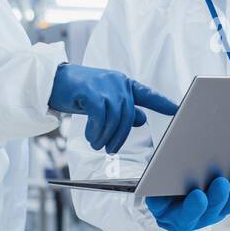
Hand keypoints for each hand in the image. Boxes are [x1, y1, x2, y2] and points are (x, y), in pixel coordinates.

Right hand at [49, 64, 178, 153]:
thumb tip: (142, 118)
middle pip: (129, 115)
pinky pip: (100, 117)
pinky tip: (90, 136)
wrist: (50, 81)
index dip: (164, 103)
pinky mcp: (91, 91)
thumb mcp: (103, 101)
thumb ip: (123, 108)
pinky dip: (96, 131)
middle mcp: (118, 82)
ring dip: (106, 136)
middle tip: (110, 149)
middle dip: (120, 136)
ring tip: (97, 144)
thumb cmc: (78, 92)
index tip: (179, 110)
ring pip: (115, 118)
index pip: (148, 95)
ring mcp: (105, 85)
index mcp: (124, 84)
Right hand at [145, 175, 229, 230]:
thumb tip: (169, 163)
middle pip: (210, 211)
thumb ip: (160, 180)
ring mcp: (213, 212)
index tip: (198, 196)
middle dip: (218, 197)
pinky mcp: (227, 205)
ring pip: (228, 207)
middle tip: (222, 183)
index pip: (184, 214)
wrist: (163, 186)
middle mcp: (195, 218)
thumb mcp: (153, 183)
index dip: (192, 207)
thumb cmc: (158, 181)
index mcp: (173, 215)